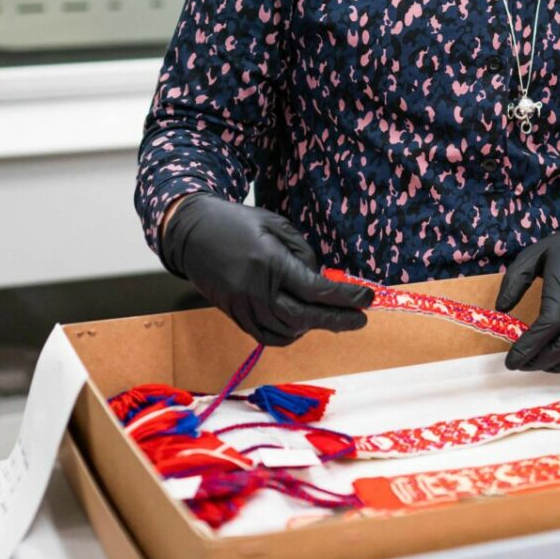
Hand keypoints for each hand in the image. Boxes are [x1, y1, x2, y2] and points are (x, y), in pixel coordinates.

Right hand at [160, 195, 372, 346]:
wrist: (192, 232)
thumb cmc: (237, 223)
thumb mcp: (277, 225)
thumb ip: (303, 254)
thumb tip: (322, 279)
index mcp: (270, 262)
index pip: (316, 289)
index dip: (345, 297)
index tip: (366, 298)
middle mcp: (256, 289)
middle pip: (305, 317)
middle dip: (338, 320)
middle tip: (360, 318)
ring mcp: (242, 306)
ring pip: (287, 330)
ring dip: (314, 327)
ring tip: (333, 317)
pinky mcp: (233, 314)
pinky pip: (266, 335)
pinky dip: (289, 335)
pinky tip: (302, 325)